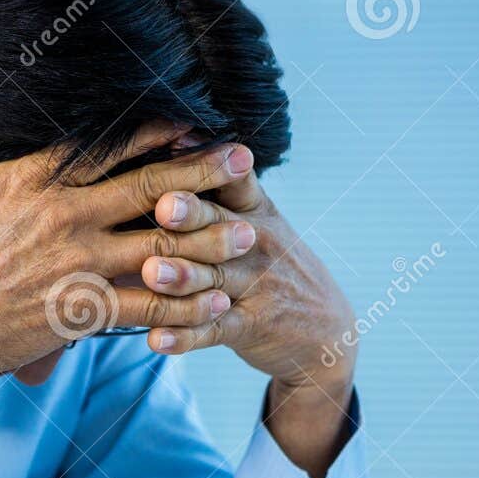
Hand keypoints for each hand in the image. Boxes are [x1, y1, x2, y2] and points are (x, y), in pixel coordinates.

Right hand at [0, 52, 257, 456]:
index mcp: (36, 181)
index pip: (108, 147)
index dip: (156, 132)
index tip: (194, 121)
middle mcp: (66, 217)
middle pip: (149, 189)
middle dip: (202, 173)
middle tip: (246, 159)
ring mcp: (77, 265)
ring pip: (159, 248)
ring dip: (208, 241)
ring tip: (250, 233)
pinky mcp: (81, 312)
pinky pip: (147, 307)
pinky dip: (185, 305)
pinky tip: (218, 302)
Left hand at [142, 152, 358, 477]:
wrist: (326, 330)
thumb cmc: (273, 265)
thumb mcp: (260, 220)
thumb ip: (220, 190)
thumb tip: (169, 138)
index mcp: (255, 210)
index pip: (234, 180)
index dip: (210, 162)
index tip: (181, 143)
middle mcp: (256, 243)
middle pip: (219, 225)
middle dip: (191, 216)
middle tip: (164, 207)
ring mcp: (255, 286)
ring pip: (214, 279)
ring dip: (181, 277)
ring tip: (152, 274)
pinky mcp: (250, 328)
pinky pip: (213, 332)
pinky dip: (184, 337)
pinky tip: (155, 339)